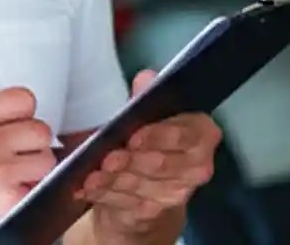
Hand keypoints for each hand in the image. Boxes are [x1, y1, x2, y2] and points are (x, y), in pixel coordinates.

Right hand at [0, 87, 56, 244]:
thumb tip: (11, 117)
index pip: (22, 99)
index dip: (24, 112)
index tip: (20, 122)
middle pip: (40, 128)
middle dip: (31, 142)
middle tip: (17, 152)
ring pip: (46, 158)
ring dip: (33, 168)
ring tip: (10, 175)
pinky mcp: (8, 198)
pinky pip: (38, 188)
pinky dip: (26, 192)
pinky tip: (4, 193)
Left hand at [76, 70, 220, 236]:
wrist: (146, 183)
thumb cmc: (148, 138)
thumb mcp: (146, 114)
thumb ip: (146, 96)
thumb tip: (146, 77)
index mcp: (202, 133)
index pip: (185, 135)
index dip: (159, 136)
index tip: (133, 136)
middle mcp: (198, 166)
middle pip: (162, 165)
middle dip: (131, 161)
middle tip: (107, 157)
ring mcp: (177, 193)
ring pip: (142, 186)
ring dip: (115, 180)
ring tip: (92, 173)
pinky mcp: (154, 213)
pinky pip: (128, 204)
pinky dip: (105, 195)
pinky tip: (88, 188)